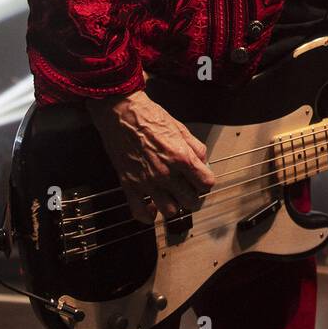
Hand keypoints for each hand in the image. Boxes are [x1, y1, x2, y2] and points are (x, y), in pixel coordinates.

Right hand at [85, 89, 214, 223]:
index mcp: (181, 157)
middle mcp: (166, 173)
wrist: (121, 113)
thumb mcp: (180, 127)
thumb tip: (203, 162)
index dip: (205, 181)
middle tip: (187, 188)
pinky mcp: (129, 185)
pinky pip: (140, 212)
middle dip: (192, 195)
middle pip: (191, 201)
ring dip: (173, 205)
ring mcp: (147, 182)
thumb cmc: (149, 117)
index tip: (201, 179)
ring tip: (171, 196)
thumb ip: (195, 147)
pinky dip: (148, 215)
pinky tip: (152, 207)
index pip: (206, 184)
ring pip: (170, 211)